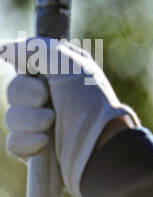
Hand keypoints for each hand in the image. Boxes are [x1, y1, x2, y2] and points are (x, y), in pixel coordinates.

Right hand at [0, 37, 141, 196]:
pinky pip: (14, 142)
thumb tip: (3, 47)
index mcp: (62, 73)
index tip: (28, 68)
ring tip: (51, 123)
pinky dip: (27, 141)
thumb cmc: (90, 101)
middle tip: (45, 98)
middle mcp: (53, 96)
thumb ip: (37, 50)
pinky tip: (44, 142)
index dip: (22, 63)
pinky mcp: (38, 148)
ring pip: (12, 117)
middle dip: (25, 93)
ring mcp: (44, 123)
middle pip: (14, 90)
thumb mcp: (69, 64)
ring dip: (29, 119)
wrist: (99, 145)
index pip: (28, 62)